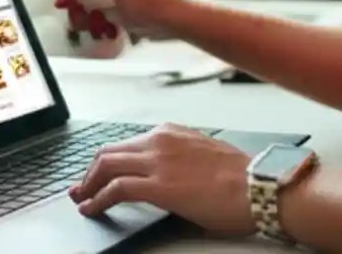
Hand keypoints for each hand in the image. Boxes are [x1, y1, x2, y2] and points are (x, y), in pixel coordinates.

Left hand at [69, 123, 255, 236]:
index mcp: (172, 132)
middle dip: (90, 170)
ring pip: (107, 165)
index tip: (99, 172)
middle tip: (81, 187)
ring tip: (82, 200)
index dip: (108, 160)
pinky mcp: (158, 185)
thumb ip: (180, 159)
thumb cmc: (243, 177)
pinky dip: (98, 199)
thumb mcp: (205, 156)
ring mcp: (158, 161)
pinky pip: (116, 189)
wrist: (260, 186)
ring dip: (89, 184)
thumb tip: (169, 176)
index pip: (128, 143)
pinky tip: (92, 209)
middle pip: (110, 151)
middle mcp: (160, 140)